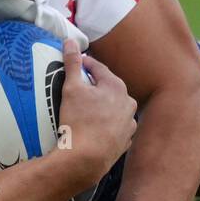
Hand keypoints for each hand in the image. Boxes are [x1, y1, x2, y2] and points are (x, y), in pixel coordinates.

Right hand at [56, 39, 137, 177]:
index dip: (85, 64)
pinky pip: (115, 126)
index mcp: (117, 87)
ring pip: (114, 108)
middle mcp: (128, 103)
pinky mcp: (125, 140)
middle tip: (79, 85)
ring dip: (102, 105)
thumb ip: (72, 63)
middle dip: (94, 85)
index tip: (76, 63)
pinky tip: (94, 126)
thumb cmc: (79, 121)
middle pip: (108, 87)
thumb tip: (70, 41)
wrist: (86, 159)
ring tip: (86, 108)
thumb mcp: (71, 88)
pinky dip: (106, 124)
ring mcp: (129, 123)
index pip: (99, 68)